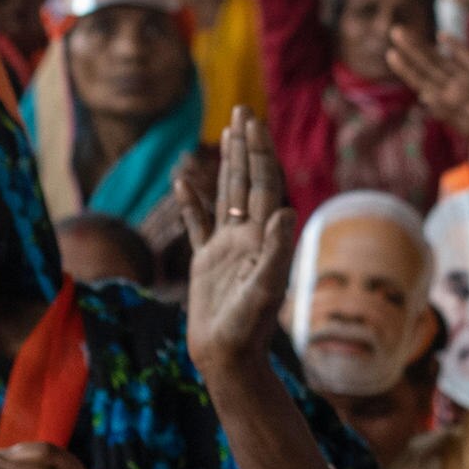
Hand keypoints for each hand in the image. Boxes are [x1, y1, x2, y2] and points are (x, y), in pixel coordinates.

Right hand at [172, 115, 295, 369]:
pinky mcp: (207, 264)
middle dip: (245, 146)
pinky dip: (191, 202)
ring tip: (227, 133)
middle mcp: (248, 237)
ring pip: (225, 195)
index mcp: (262, 237)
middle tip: (243, 110)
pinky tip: (183, 180)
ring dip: (225, 164)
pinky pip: (198, 225)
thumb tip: (286, 211)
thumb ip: (275, 251)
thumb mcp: (265, 289)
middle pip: (246, 181)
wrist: (229, 358)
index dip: (258, 151)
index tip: (251, 120)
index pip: (262, 184)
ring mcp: (227, 248)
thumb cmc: (248, 329)